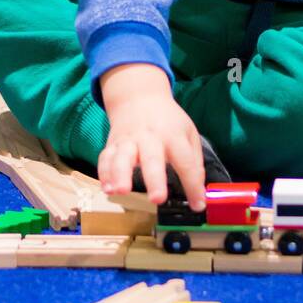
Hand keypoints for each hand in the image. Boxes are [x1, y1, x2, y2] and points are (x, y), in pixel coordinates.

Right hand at [97, 63, 204, 210]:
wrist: (139, 97)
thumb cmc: (168, 121)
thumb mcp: (188, 133)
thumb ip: (194, 162)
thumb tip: (198, 191)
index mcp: (173, 136)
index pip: (186, 162)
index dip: (193, 185)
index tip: (198, 205)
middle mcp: (150, 138)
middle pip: (152, 158)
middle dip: (154, 179)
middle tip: (158, 199)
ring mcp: (129, 140)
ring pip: (122, 157)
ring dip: (120, 174)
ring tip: (121, 191)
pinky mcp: (113, 144)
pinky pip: (105, 158)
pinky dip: (104, 173)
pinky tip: (107, 189)